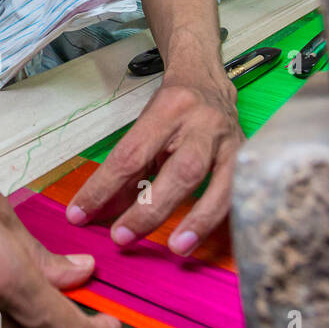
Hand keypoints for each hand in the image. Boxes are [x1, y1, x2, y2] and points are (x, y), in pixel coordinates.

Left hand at [65, 63, 243, 254]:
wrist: (209, 79)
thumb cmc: (173, 108)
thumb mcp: (144, 128)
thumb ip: (126, 171)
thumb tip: (98, 210)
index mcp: (168, 110)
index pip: (132, 154)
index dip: (104, 187)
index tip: (80, 214)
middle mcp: (203, 124)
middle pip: (180, 170)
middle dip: (150, 209)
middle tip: (122, 236)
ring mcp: (232, 141)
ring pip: (219, 184)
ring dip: (197, 220)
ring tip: (175, 248)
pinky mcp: (248, 157)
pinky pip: (239, 193)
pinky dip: (220, 219)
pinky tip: (204, 239)